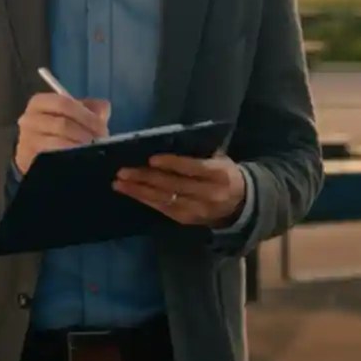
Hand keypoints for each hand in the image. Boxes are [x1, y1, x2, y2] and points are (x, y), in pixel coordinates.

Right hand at [14, 93, 109, 174]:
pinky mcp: (28, 158)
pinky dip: (69, 158)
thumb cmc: (59, 131)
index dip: (86, 115)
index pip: (64, 103)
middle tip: (99, 142)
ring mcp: (26, 139)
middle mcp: (28, 118)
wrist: (38, 157)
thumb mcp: (74, 115)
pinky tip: (80, 160)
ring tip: (92, 151)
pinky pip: (52, 157)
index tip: (101, 127)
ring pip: (58, 142)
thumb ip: (90, 108)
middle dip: (85, 133)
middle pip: (62, 124)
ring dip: (79, 147)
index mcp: (40, 102)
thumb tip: (103, 107)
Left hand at [114, 154, 245, 227]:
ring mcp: (197, 210)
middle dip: (145, 178)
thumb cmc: (223, 172)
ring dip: (139, 191)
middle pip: (173, 185)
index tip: (151, 159)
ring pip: (164, 200)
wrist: (240, 204)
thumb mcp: (219, 158)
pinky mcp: (187, 219)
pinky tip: (131, 192)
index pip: (192, 168)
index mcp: (218, 174)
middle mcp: (208, 194)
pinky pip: (163, 209)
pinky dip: (145, 200)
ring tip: (119, 183)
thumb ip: (197, 152)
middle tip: (123, 171)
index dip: (171, 164)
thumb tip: (166, 141)